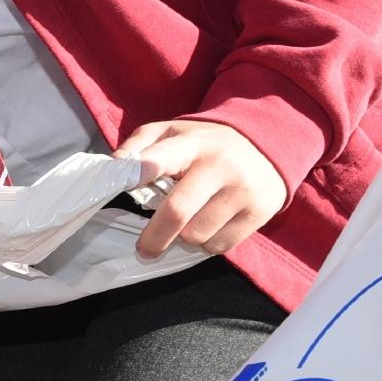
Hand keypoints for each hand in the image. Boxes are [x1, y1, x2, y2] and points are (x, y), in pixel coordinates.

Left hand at [122, 118, 286, 258]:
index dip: (142, 170)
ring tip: (190, 222)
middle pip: (178, 212)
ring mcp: (242, 190)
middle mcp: (219, 166)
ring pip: (197, 235)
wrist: (268, 144)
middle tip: (144, 248)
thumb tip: (113, 168)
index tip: (127, 182)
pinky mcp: (258, 213)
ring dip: (185, 237)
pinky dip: (208, 243)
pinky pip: (219, 246)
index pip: (162, 157)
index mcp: (191, 143)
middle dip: (155, 237)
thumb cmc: (206, 144)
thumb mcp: (172, 132)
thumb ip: (138, 145)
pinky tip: (210, 225)